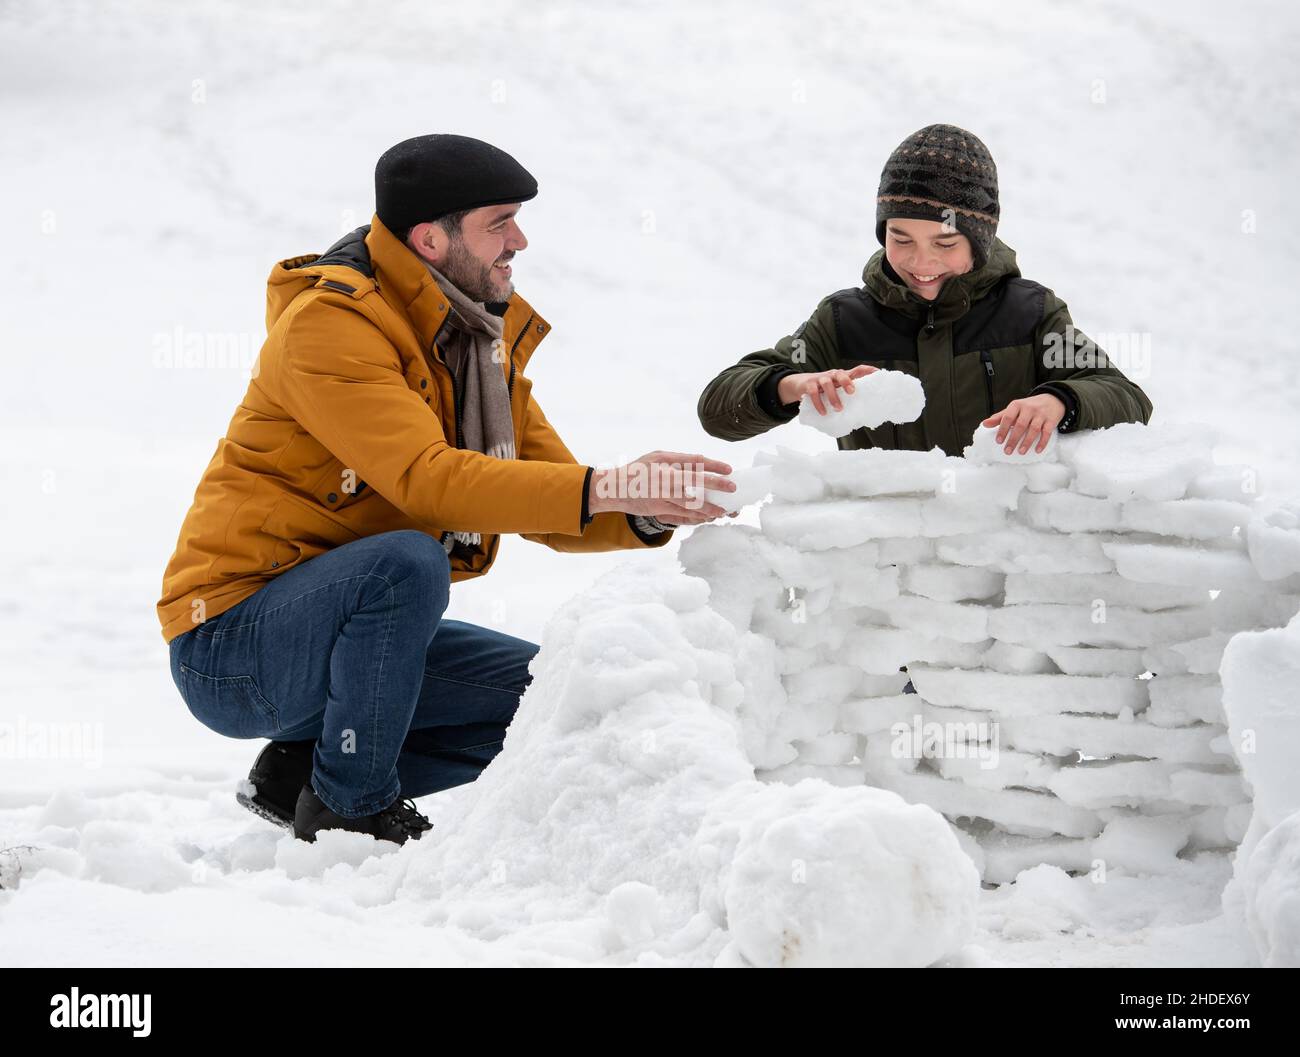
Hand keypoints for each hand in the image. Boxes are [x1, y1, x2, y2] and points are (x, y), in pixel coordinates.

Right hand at [588, 450, 735, 523]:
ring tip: (722, 511)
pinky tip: (706, 518)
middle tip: (732, 488)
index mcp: (666, 461)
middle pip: (696, 481)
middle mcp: (665, 477)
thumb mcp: (656, 456)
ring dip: (708, 507)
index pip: (695, 462)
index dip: (713, 465)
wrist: (614, 488)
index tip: (728, 469)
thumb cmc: (638, 470)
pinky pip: (680, 514)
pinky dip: (695, 517)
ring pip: (690, 502)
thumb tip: (700, 461)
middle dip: (716, 485)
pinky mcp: (658, 508)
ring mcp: (661, 494)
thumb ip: (678, 459)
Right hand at [777, 365, 876, 415]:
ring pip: (827, 383)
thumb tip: (860, 414)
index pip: (857, 370)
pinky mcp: (809, 385)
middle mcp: (832, 375)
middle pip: (840, 373)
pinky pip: (814, 393)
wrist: (798, 384)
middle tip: (852, 392)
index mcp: (841, 376)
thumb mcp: (835, 389)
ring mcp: (820, 379)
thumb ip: (845, 397)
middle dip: (847, 382)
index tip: (877, 374)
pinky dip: (819, 403)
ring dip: (833, 397)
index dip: (867, 370)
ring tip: (838, 408)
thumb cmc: (822, 389)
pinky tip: (823, 411)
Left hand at [982, 394, 1065, 454]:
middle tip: (1007, 451)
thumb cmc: (1029, 407)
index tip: (999, 441)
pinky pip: (1047, 432)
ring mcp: (1041, 414)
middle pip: (1020, 425)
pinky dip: (1042, 442)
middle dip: (1013, 439)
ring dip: (1027, 442)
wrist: (1052, 400)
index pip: (1007, 417)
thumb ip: (1000, 417)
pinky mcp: (1051, 420)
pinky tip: (1037, 450)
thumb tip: (984, 424)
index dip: (1002, 430)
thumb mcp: (1014, 409)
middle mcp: (1029, 408)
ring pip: (1034, 429)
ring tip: (1020, 452)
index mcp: (1017, 405)